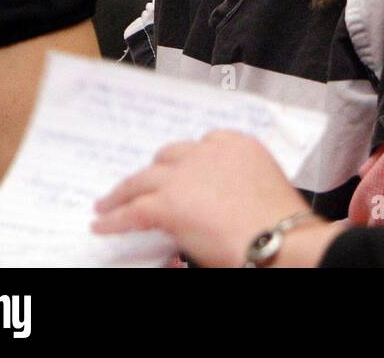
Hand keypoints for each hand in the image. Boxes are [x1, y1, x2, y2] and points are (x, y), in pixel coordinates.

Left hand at [91, 130, 333, 266]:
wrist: (279, 240)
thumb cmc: (279, 224)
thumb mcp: (258, 190)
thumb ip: (233, 187)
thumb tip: (212, 208)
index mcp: (238, 145)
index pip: (204, 144)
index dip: (185, 161)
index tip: (177, 171)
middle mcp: (209, 152)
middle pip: (167, 157)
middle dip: (154, 173)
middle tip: (141, 186)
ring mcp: (185, 175)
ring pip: (142, 180)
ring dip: (124, 192)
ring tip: (110, 203)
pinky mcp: (167, 203)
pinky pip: (132, 210)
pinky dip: (114, 218)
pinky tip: (104, 224)